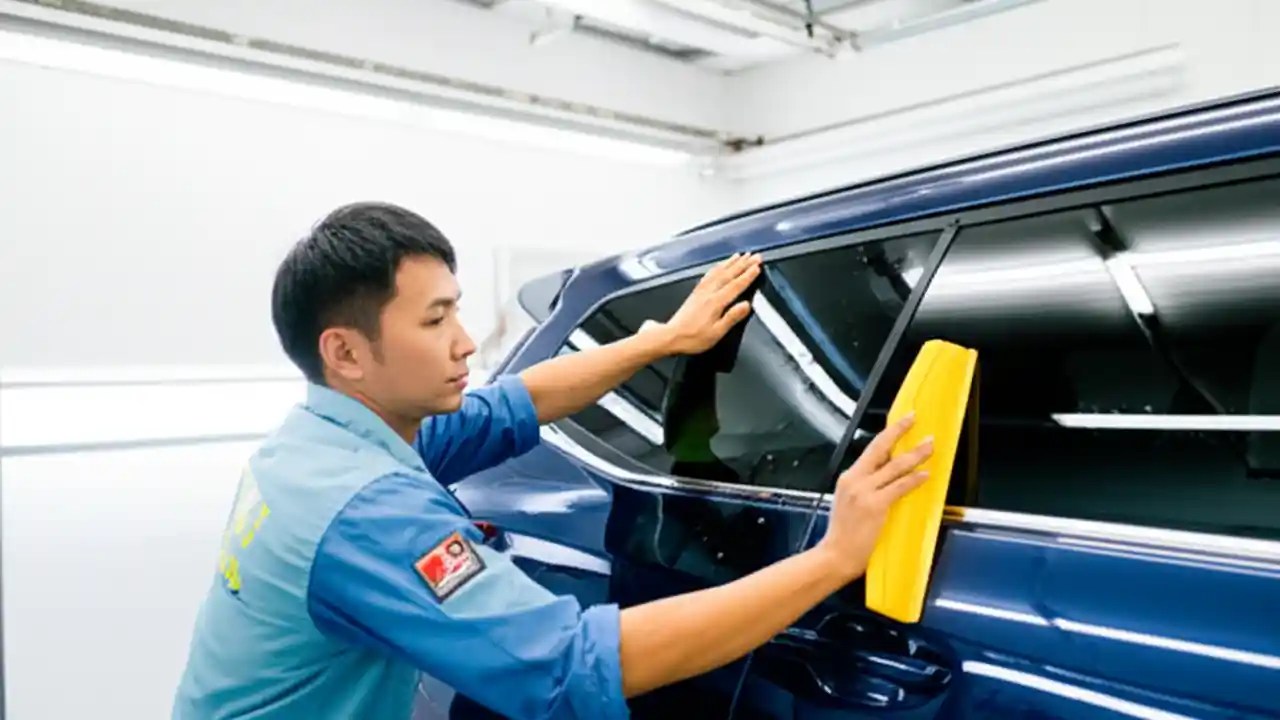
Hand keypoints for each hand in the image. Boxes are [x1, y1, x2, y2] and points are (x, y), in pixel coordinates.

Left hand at [656, 253, 762, 355]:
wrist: (670, 336)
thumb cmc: (693, 338)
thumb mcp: (716, 333)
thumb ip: (732, 317)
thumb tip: (746, 305)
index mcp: (716, 302)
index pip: (736, 285)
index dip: (748, 275)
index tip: (758, 266)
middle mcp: (708, 293)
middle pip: (729, 274)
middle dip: (743, 264)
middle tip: (754, 255)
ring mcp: (701, 291)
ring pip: (718, 272)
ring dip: (730, 263)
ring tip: (740, 255)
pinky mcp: (695, 293)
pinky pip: (708, 275)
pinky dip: (716, 268)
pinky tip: (719, 266)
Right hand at [815, 415, 933, 580]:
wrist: (836, 555)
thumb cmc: (844, 534)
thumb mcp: (848, 502)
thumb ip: (864, 487)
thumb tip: (888, 476)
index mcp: (848, 477)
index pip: (871, 450)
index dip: (888, 434)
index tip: (902, 422)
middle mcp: (855, 479)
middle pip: (881, 448)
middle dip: (899, 431)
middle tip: (914, 419)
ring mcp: (864, 491)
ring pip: (895, 466)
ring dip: (915, 454)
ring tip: (929, 446)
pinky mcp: (875, 505)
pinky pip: (900, 487)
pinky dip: (914, 479)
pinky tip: (926, 474)